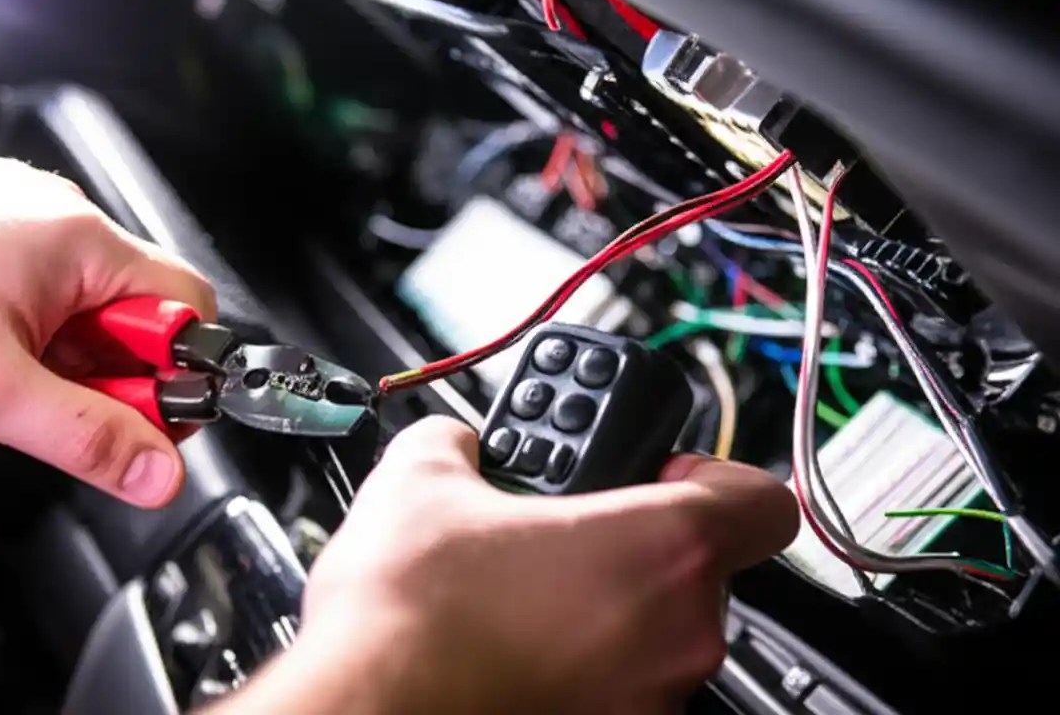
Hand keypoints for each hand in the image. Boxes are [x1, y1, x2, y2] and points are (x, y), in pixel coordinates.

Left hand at [0, 154, 214, 506]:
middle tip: (61, 403)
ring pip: (83, 296)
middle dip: (112, 366)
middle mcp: (57, 210)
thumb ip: (88, 440)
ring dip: (67, 348)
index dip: (174, 371)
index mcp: (81, 239)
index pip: (187, 305)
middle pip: (135, 304)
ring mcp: (16, 207)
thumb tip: (156, 471)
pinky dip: (30, 322)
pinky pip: (39, 277)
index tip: (144, 414)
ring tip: (7, 373)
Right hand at [212, 416, 797, 713]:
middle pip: (697, 571)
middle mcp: (680, 636)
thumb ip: (463, 441)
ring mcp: (651, 702)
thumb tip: (460, 446)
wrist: (367, 711)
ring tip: (521, 596)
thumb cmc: (408, 618)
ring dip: (603, 611)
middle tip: (563, 534)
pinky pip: (618, 687)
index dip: (712, 476)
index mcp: (663, 550)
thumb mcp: (422, 477)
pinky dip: (581, 665)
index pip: (761, 500)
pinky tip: (511, 649)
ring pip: (655, 636)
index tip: (660, 473)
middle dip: (630, 546)